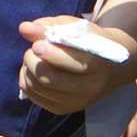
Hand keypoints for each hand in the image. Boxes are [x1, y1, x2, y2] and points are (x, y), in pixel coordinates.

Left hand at [18, 17, 136, 115]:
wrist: (112, 66)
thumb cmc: (91, 41)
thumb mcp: (75, 28)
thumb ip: (50, 26)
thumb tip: (24, 28)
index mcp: (98, 63)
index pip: (74, 63)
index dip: (51, 54)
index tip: (37, 44)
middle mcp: (89, 87)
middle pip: (50, 79)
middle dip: (32, 61)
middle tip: (32, 48)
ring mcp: (76, 102)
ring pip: (38, 88)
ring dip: (28, 69)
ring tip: (33, 57)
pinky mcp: (63, 109)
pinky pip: (34, 97)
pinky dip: (26, 81)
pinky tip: (32, 71)